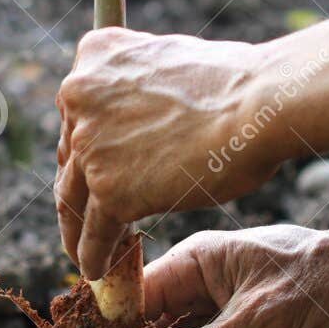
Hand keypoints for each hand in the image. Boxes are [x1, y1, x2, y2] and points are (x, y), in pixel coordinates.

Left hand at [54, 27, 278, 277]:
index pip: (76, 113)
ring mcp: (90, 144)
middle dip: (79, 188)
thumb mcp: (169, 62)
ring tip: (83, 254)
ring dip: (76, 231)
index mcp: (93, 55)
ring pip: (74, 198)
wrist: (260, 104)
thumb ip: (140, 86)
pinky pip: (94, 232)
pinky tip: (99, 271)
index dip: (84, 149)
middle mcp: (78, 94)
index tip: (90, 170)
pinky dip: (94, 255)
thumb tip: (142, 112)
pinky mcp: (109, 190)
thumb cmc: (236, 85)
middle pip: (68, 156)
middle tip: (84, 215)